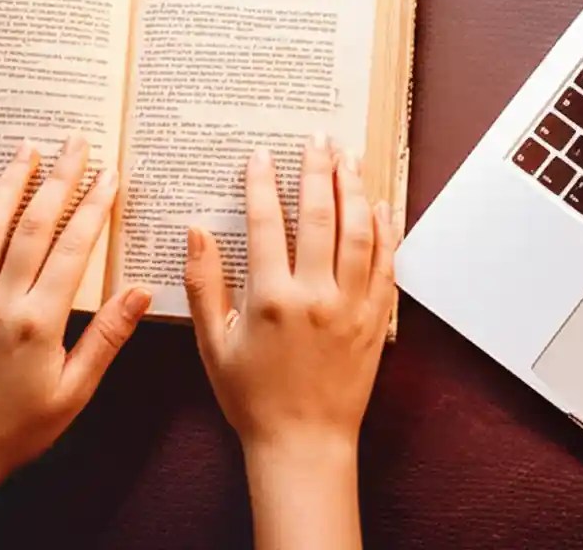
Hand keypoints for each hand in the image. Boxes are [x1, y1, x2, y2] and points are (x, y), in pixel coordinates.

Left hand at [0, 136, 150, 485]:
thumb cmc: (23, 426)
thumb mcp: (77, 389)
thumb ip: (107, 336)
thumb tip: (143, 292)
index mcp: (40, 320)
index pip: (72, 249)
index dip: (94, 207)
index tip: (110, 175)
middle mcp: (1, 302)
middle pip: (32, 226)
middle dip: (59, 179)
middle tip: (76, 141)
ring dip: (8, 184)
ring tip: (27, 148)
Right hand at [185, 133, 396, 456]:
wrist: (303, 443)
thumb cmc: (252, 398)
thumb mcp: (212, 344)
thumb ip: (202, 285)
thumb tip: (195, 233)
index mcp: (271, 300)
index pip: (265, 224)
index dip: (261, 183)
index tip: (260, 154)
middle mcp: (315, 296)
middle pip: (320, 216)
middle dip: (317, 170)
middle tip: (315, 139)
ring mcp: (351, 306)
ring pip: (359, 232)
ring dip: (354, 189)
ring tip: (348, 158)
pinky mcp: (375, 319)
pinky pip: (387, 265)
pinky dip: (386, 231)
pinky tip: (380, 205)